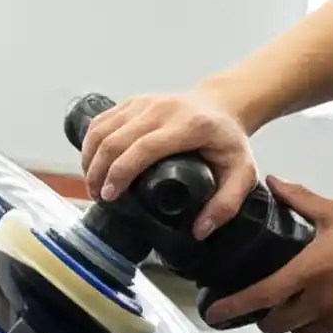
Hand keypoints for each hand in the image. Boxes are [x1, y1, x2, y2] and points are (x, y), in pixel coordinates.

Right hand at [80, 86, 257, 239]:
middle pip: (115, 140)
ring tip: (93, 185)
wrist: (222, 103)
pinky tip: (91, 163)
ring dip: (89, 160)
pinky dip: (89, 144)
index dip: (120, 173)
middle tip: (98, 198)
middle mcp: (163, 109)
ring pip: (102, 130)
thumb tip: (199, 231)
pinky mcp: (132, 102)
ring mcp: (144, 102)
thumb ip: (226, 204)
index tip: (110, 197)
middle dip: (98, 172)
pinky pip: (100, 121)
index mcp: (189, 126)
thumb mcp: (243, 172)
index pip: (143, 148)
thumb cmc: (228, 141)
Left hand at [206, 176, 332, 332]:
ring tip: (295, 302)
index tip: (213, 314)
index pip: (261, 296)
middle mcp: (321, 300)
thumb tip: (272, 181)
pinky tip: (326, 303)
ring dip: (291, 322)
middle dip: (263, 318)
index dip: (233, 307)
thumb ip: (299, 199)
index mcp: (310, 271)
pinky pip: (326, 332)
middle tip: (262, 305)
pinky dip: (319, 323)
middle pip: (275, 325)